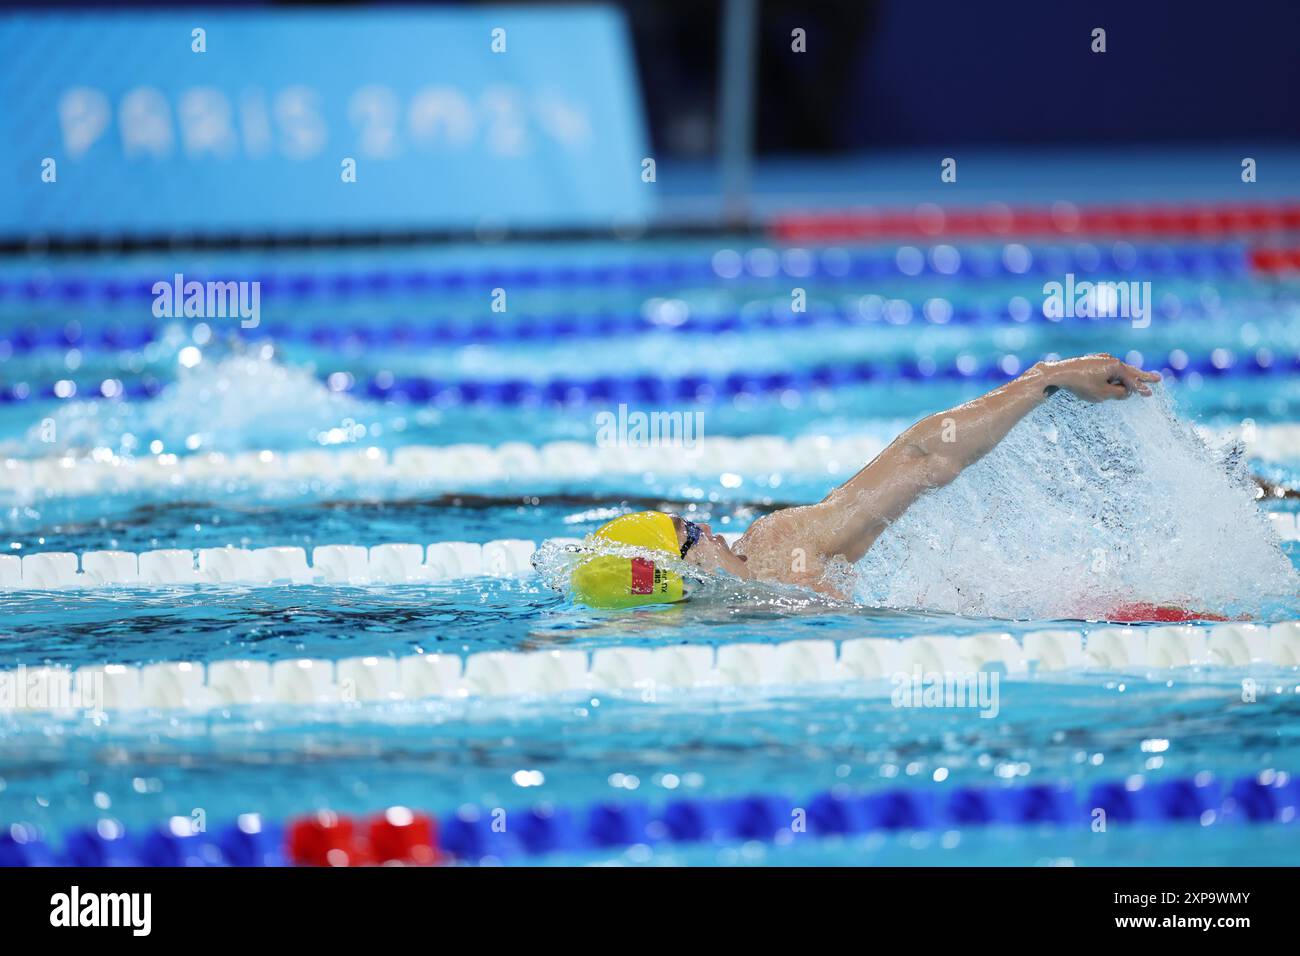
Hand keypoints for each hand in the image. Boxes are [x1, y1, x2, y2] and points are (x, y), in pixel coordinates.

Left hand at [1037, 354, 1160, 402]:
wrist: (1059, 374)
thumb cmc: (1081, 384)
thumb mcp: (1103, 394)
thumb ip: (1118, 393)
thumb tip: (1126, 392)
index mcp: (1116, 365)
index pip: (1131, 380)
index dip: (1140, 389)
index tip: (1149, 395)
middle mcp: (1110, 359)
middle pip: (1130, 370)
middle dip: (1143, 377)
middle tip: (1158, 379)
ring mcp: (1100, 360)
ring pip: (1119, 370)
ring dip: (1130, 376)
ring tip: (1142, 378)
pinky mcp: (1091, 363)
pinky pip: (1108, 371)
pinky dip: (1115, 376)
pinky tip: (1119, 378)